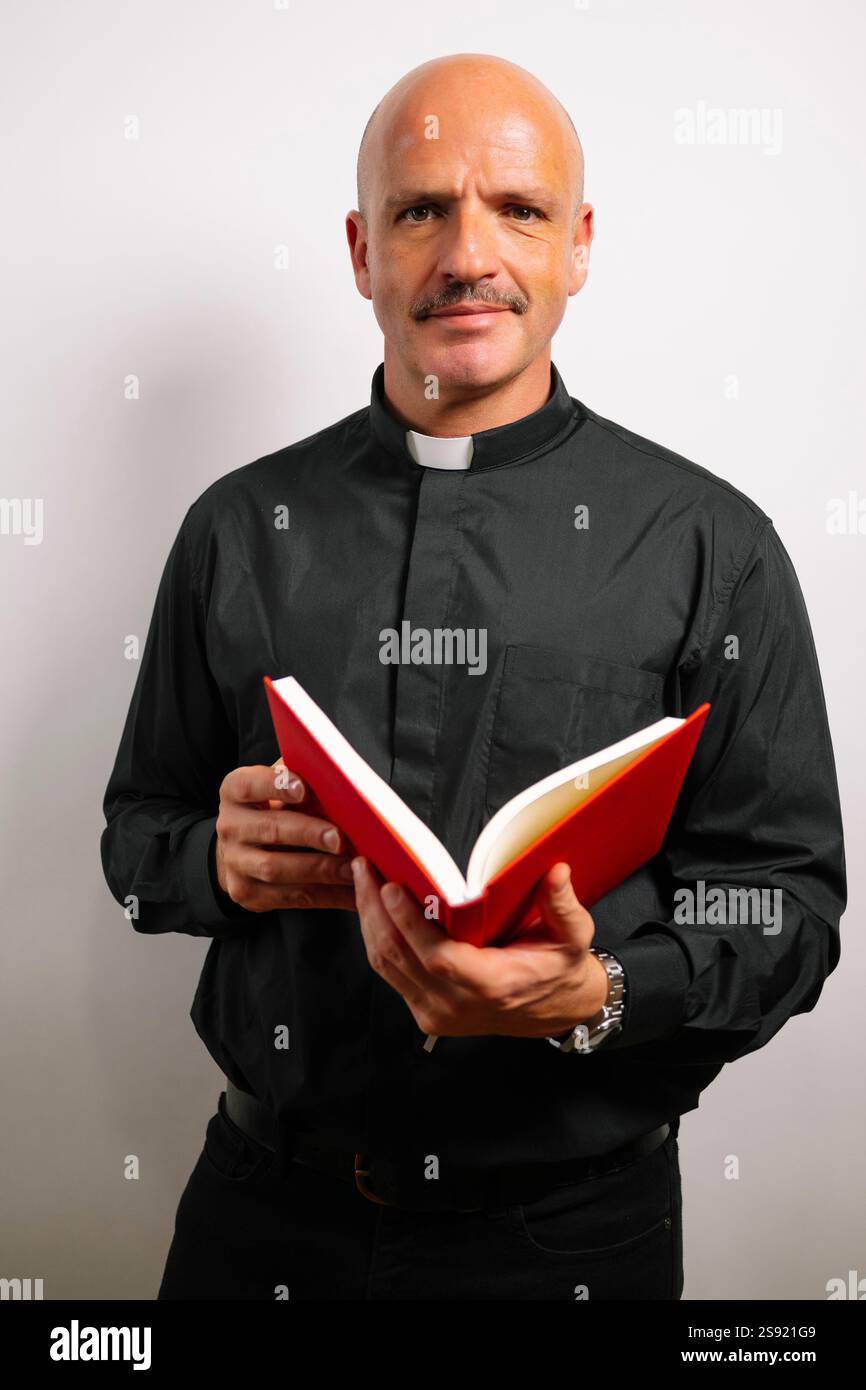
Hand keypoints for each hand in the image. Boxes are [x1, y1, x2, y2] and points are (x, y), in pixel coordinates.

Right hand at [214, 759, 356, 912]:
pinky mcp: (247, 893)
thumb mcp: (280, 787)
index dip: (276, 786)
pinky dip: (325, 895)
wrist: (243, 848)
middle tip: (338, 838)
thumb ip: (300, 778)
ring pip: (276, 868)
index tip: (303, 788)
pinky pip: (290, 897)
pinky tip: (350, 890)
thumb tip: (340, 777)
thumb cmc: (275, 808)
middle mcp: (229, 826)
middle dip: (307, 834)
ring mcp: (234, 863)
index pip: (249, 785)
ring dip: (319, 869)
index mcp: (235, 791)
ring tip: (351, 868)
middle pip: (270, 829)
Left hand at [351, 858, 609, 1038]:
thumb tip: (557, 872)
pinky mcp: (425, 1012)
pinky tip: (374, 909)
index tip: (391, 888)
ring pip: (387, 965)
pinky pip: (391, 974)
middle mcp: (458, 1005)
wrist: (555, 1010)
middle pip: (400, 957)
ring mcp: (437, 1013)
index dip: (410, 924)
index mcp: (493, 986)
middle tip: (365, 868)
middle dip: (375, 909)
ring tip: (363, 880)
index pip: (438, 957)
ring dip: (370, 921)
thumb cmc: (560, 969)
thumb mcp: (572, 936)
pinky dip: (378, 938)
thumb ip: (563, 906)